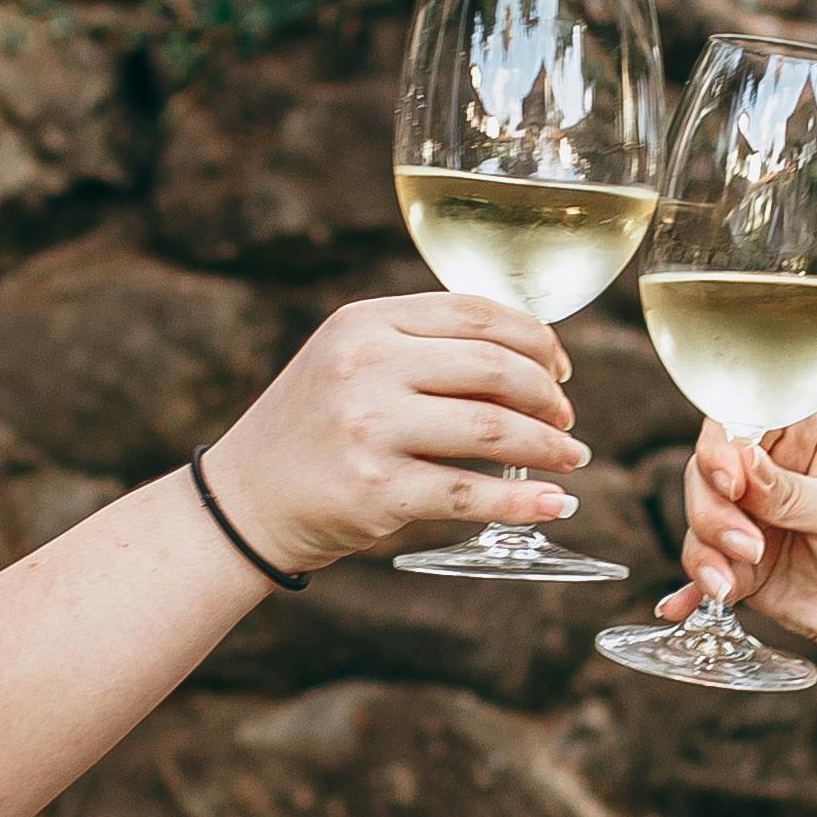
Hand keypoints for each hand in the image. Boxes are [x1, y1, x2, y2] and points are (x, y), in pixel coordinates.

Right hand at [201, 294, 582, 570]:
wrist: (245, 500)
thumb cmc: (314, 428)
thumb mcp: (350, 361)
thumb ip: (421, 347)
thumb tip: (529, 359)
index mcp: (364, 323)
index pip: (474, 313)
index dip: (534, 338)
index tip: (560, 367)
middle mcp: (365, 366)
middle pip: (493, 367)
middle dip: (547, 394)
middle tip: (566, 419)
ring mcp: (369, 428)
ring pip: (491, 428)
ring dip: (546, 446)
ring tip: (571, 458)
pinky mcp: (375, 490)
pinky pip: (469, 492)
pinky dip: (521, 500)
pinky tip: (552, 503)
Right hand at [660, 403, 816, 662]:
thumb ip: (794, 493)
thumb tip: (742, 462)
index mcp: (810, 431)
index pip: (746, 418)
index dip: (724, 445)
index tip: (729, 480)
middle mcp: (775, 467)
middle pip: (710, 468)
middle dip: (715, 507)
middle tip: (747, 545)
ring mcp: (756, 516)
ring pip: (701, 514)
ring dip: (708, 545)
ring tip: (738, 577)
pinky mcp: (744, 563)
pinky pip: (703, 563)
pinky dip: (698, 580)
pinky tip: (698, 600)